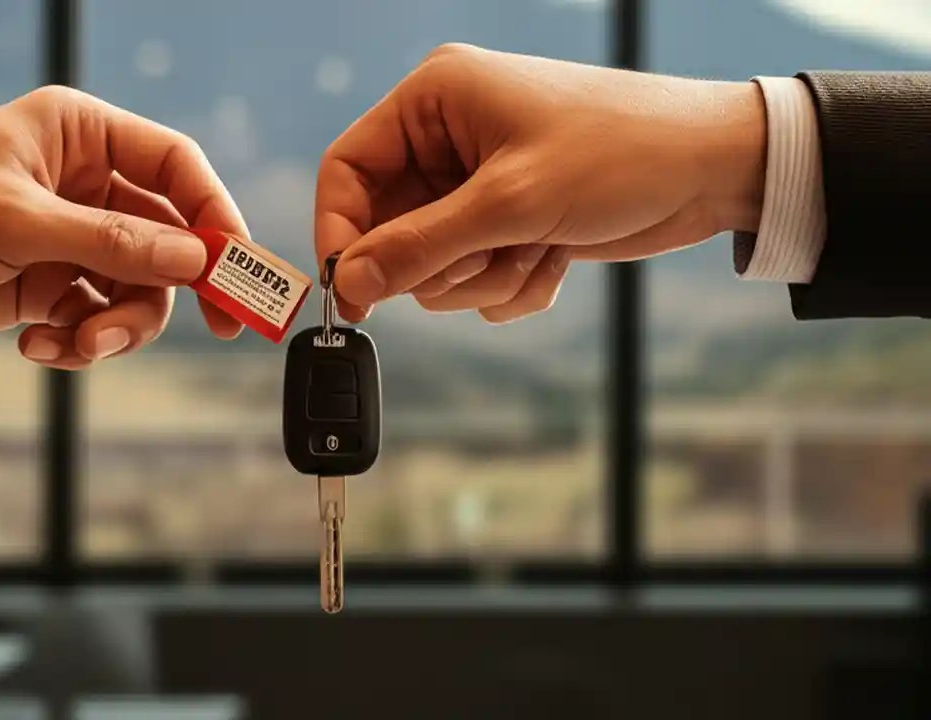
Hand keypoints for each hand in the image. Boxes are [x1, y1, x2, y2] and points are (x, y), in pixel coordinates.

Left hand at [0, 85, 246, 367]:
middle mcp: (81, 182)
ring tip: (78, 345)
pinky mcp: (45, 284)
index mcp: (78, 134)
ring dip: (118, 325)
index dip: (215, 215)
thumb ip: (115, 243)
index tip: (237, 268)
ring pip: (137, 288)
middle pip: (169, 235)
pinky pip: (96, 317)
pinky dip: (80, 340)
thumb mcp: (20, 225)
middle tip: (224, 328)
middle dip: (181, 286)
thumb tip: (197, 260)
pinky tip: (40, 347)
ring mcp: (65, 237)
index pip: (176, 166)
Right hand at [315, 45, 765, 323]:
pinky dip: (511, 282)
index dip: (342, 233)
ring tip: (537, 248)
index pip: (347, 169)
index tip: (353, 291)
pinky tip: (555, 258)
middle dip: (441, 261)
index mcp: (436, 100)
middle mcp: (449, 137)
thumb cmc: (622, 153)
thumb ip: (419, 246)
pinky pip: (475, 277)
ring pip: (434, 263)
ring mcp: (479, 182)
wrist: (715, 168)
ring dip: (484, 275)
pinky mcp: (510, 219)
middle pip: (389, 228)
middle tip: (490, 254)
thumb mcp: (510, 202)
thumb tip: (350, 283)